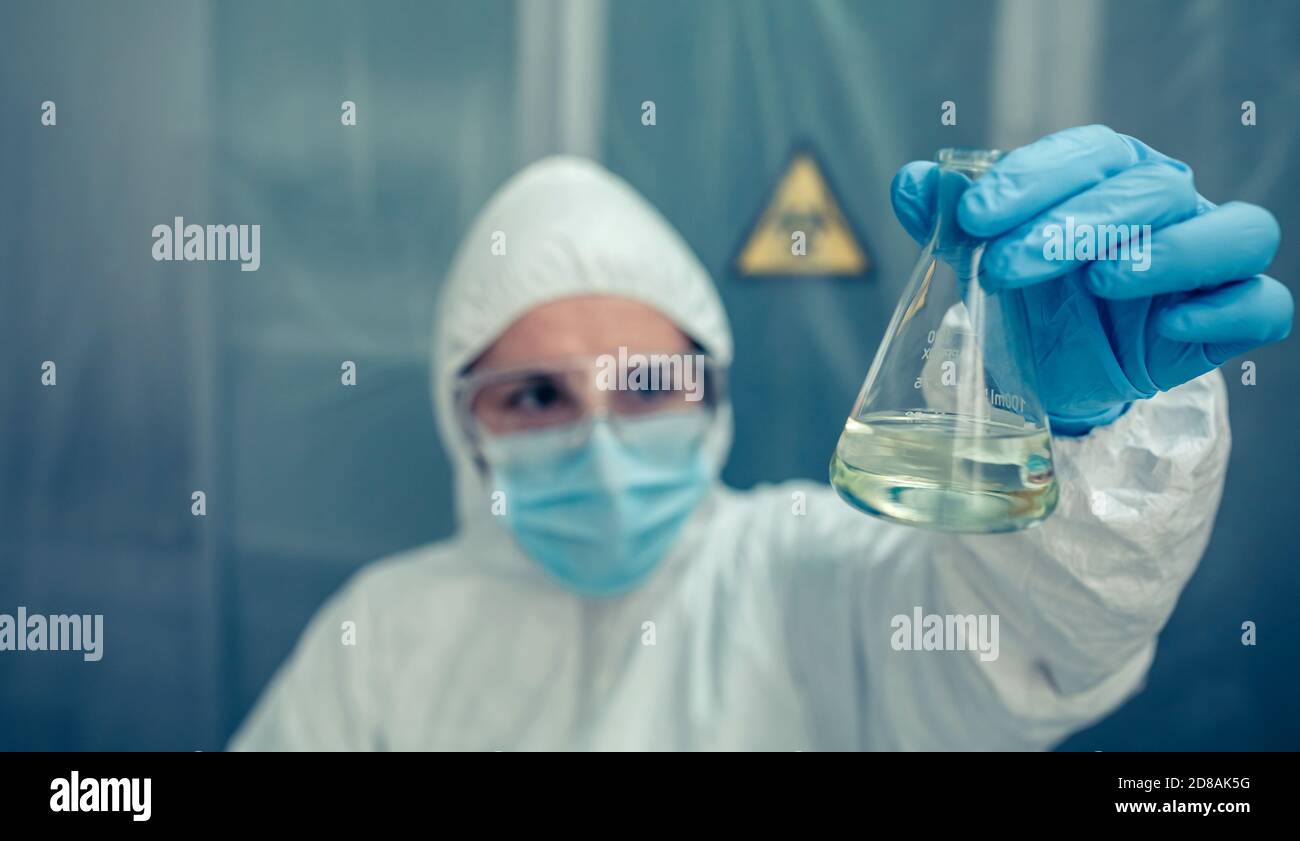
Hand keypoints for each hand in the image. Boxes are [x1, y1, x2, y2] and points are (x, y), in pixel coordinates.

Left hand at [890, 125, 1292, 433]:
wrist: (1056, 371)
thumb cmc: (1031, 297)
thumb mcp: (984, 258)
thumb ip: (947, 219)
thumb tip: (912, 182)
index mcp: (1111, 175)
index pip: (1090, 152)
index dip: (1033, 178)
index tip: (971, 217)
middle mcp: (1169, 205)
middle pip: (1150, 190)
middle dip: (1072, 225)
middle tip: (1003, 268)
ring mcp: (1207, 261)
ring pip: (1234, 230)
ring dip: (1170, 251)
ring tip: (1102, 280)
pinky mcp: (1226, 319)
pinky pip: (1260, 304)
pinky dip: (1225, 310)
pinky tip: (1168, 325)